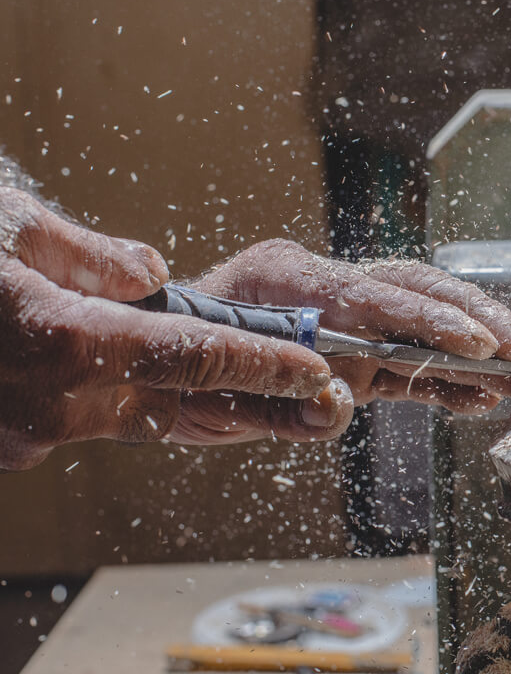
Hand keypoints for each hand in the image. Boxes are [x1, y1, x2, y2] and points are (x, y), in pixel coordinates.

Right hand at [0, 189, 341, 470]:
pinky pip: (86, 423)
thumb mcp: (7, 226)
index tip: (316, 372)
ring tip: (193, 365)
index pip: (193, 354)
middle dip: (240, 394)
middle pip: (176, 400)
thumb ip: (91, 256)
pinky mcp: (12, 447)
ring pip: (132, 417)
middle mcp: (53, 402)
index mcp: (63, 339)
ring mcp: (28, 434)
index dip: (263, 362)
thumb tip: (151, 275)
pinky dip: (110, 396)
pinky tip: (105, 368)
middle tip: (305, 391)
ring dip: (170, 393)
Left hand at [188, 239, 510, 422]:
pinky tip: (480, 393)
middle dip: (479, 321)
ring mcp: (341, 313)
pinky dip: (446, 374)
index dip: (432, 321)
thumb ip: (285, 404)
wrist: (155, 366)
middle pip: (416, 289)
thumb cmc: (175, 370)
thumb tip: (342, 403)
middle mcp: (322, 285)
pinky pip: (407, 357)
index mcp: (285, 280)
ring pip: (423, 315)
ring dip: (478, 343)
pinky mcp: (351, 347)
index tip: (478, 345)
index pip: (375, 294)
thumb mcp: (220, 397)